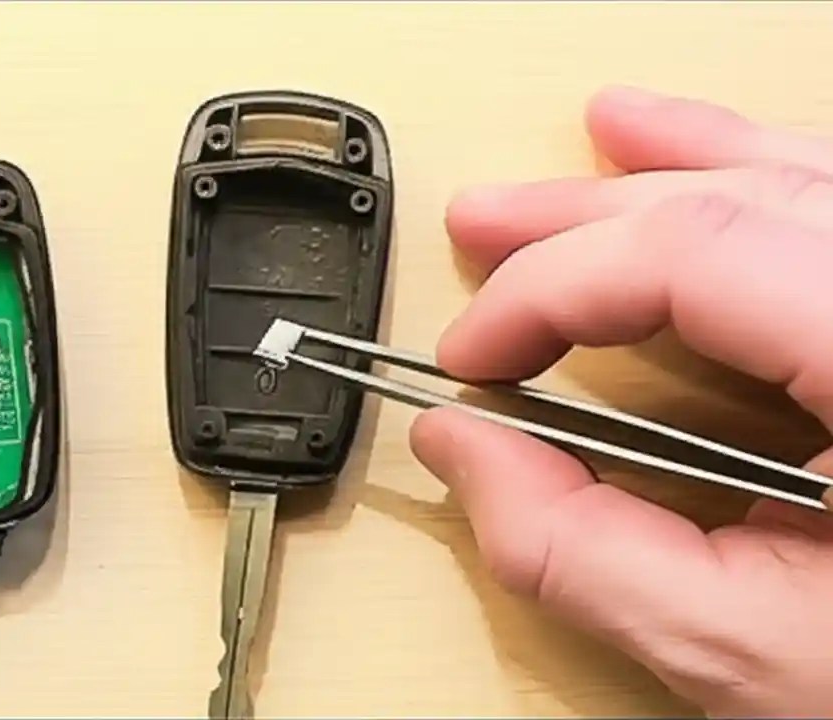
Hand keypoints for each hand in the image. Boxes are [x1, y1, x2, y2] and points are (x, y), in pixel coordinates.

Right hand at [411, 86, 832, 717]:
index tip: (477, 352)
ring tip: (594, 143)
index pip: (700, 255)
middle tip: (484, 230)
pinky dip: (764, 174)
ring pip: (806, 177)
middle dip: (587, 213)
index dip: (557, 286)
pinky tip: (714, 158)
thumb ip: (581, 551)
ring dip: (681, 163)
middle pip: (742, 197)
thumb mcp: (751, 651)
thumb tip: (464, 451)